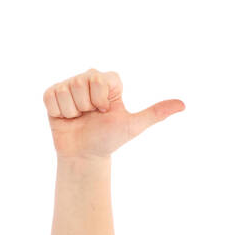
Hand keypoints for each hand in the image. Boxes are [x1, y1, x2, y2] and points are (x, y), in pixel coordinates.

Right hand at [44, 69, 183, 161]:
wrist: (85, 155)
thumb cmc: (109, 139)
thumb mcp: (132, 126)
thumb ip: (156, 113)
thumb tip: (184, 104)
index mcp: (107, 81)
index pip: (98, 80)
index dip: (100, 100)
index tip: (105, 112)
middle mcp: (87, 78)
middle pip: (80, 83)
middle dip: (86, 106)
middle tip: (90, 116)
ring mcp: (68, 85)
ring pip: (65, 91)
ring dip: (71, 111)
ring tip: (79, 118)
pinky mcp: (52, 95)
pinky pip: (51, 97)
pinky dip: (58, 112)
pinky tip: (66, 118)